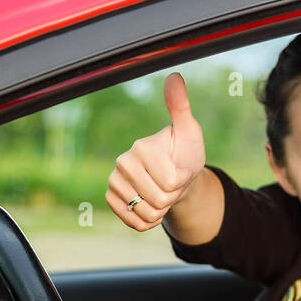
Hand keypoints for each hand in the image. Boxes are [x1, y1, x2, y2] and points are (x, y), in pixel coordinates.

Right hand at [106, 72, 206, 230]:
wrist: (176, 178)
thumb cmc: (184, 154)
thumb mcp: (189, 132)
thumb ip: (180, 107)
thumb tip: (175, 76)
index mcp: (140, 147)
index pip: (172, 182)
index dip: (183, 180)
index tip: (181, 168)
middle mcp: (121, 164)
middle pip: (160, 201)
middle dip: (173, 196)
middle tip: (171, 182)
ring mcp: (113, 183)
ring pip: (149, 215)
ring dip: (163, 209)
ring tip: (162, 191)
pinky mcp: (110, 200)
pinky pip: (137, 224)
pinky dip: (150, 220)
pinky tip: (151, 204)